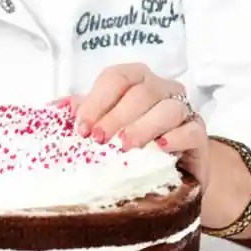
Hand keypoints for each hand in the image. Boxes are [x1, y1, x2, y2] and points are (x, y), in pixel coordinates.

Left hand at [69, 63, 209, 189]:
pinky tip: (161, 147)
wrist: (171, 172)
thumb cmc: (133, 144)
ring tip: (126, 146)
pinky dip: (176, 137)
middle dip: (116, 116)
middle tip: (98, 140)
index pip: (116, 77)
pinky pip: (191, 129)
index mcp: (136, 80)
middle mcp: (161, 89)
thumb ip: (83, 115)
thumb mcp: (104, 128)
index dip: (97, 101)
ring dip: (143, 126)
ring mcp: (183, 110)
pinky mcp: (199, 134)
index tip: (81, 128)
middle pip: (141, 92)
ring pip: (167, 108)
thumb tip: (51, 109)